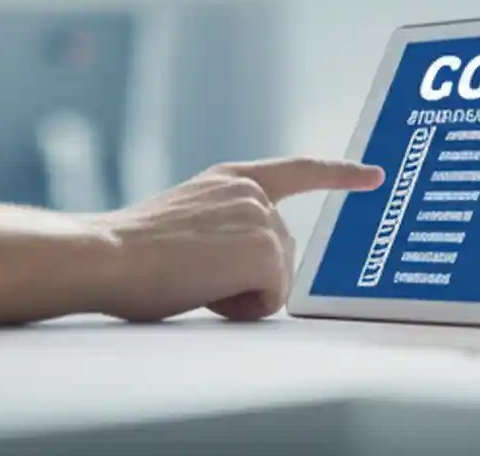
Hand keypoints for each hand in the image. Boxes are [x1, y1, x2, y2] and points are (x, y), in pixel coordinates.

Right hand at [96, 157, 383, 321]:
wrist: (106, 254)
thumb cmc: (128, 252)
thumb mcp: (186, 223)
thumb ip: (224, 228)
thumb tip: (253, 263)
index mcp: (229, 179)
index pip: (296, 171)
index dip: (338, 174)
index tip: (373, 175)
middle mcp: (251, 192)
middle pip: (282, 254)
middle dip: (247, 279)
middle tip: (192, 275)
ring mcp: (262, 217)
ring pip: (276, 278)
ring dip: (241, 294)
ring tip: (192, 280)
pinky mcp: (266, 249)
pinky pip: (272, 299)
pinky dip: (242, 307)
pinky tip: (205, 292)